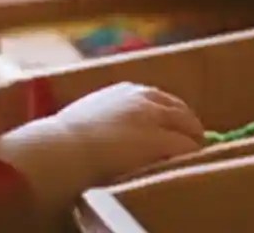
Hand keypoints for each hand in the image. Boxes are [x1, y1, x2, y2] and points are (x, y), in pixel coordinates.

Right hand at [0, 82, 203, 218]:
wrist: (58, 150)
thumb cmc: (63, 140)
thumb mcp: (89, 117)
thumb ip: (109, 118)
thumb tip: (112, 132)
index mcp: (126, 91)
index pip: (161, 99)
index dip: (171, 115)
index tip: (175, 126)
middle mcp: (144, 98)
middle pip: (180, 110)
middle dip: (188, 125)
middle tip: (195, 140)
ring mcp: (153, 117)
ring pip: (188, 125)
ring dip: (193, 139)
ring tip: (195, 151)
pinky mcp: (158, 139)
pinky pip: (185, 147)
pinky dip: (191, 153)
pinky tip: (192, 161)